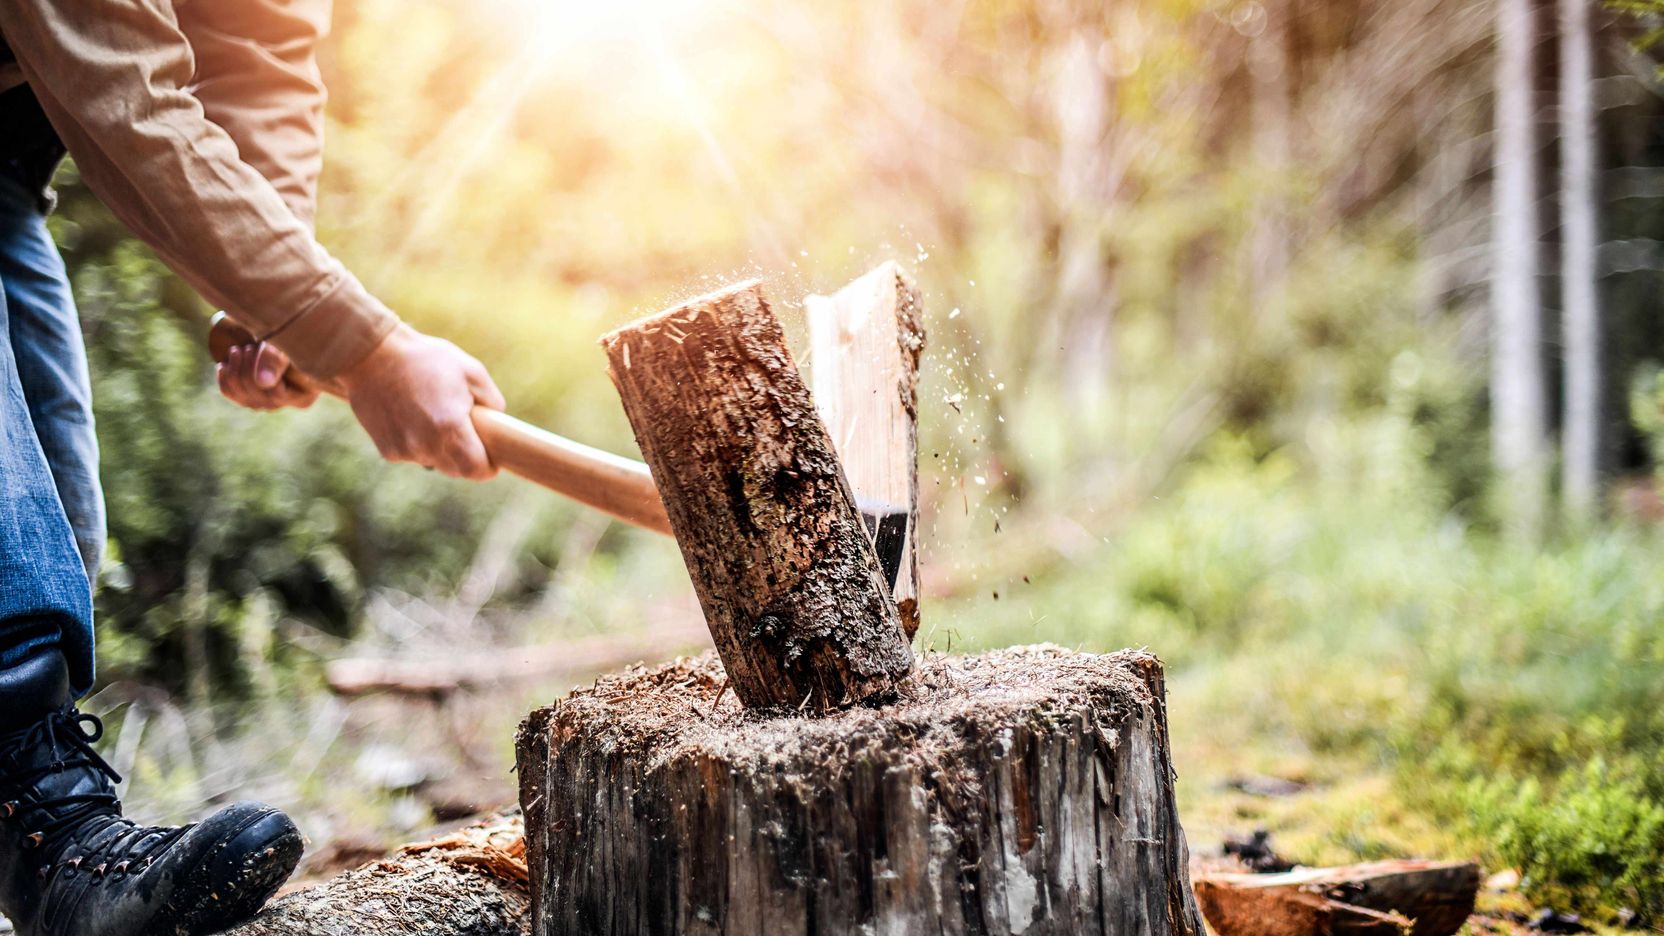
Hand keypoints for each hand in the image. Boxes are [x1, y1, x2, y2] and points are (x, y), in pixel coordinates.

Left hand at [216, 340, 320, 410]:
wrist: (277, 326)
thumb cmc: (289, 334)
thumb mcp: (284, 344)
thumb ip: (276, 360)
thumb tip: (262, 382)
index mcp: (303, 396)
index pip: (278, 395)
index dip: (262, 373)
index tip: (258, 349)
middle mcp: (285, 404)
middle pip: (259, 398)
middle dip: (248, 369)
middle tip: (249, 347)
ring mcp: (265, 402)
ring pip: (242, 396)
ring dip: (235, 371)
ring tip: (238, 350)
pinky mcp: (248, 396)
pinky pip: (230, 394)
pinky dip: (224, 378)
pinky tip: (224, 364)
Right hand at [336, 324, 505, 479]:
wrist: (371, 355)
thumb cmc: (426, 358)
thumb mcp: (471, 371)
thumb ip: (492, 400)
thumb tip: (498, 420)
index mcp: (450, 427)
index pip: (475, 470)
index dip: (487, 468)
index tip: (492, 461)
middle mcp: (425, 445)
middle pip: (455, 470)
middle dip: (466, 458)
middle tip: (466, 434)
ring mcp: (404, 449)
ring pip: (433, 462)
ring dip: (439, 449)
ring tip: (433, 417)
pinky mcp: (387, 450)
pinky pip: (412, 455)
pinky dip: (417, 444)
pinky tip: (411, 417)